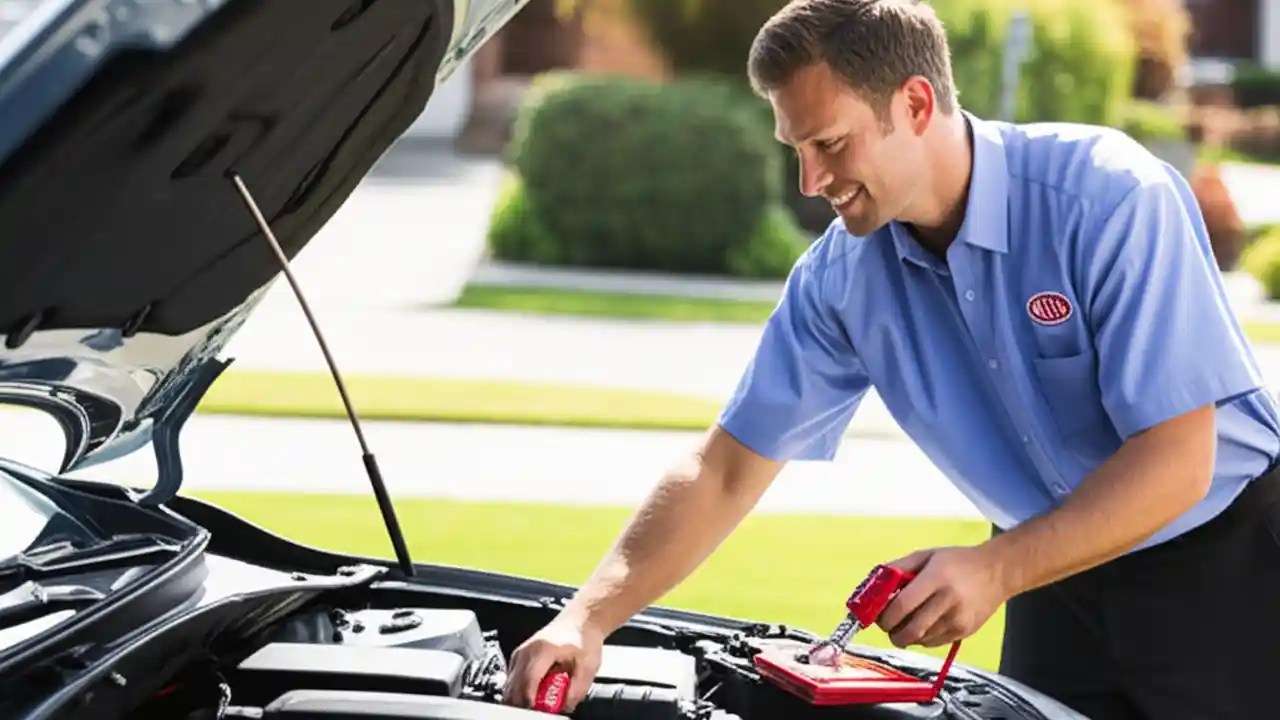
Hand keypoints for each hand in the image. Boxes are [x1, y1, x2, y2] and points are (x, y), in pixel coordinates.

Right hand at [503, 612, 604, 712]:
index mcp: (542, 650)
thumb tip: (564, 707)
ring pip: (510, 687)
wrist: (580, 622)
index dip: (531, 703)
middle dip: (526, 705)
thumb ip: (576, 690)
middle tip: (543, 710)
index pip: (528, 683)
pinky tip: (538, 692)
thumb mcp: (588, 666)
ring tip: (543, 700)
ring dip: (523, 699)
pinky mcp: (518, 659)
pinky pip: (512, 682)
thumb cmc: (583, 639)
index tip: (540, 713)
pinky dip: (521, 692)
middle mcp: (525, 651)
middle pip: (513, 688)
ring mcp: (519, 654)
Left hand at [874, 545, 1009, 648]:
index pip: (902, 606)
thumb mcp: (926, 556)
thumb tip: (875, 586)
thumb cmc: (958, 562)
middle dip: (891, 631)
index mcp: (936, 579)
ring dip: (905, 635)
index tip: (877, 614)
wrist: (996, 572)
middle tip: (887, 623)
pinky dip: (920, 638)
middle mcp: (948, 601)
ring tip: (905, 621)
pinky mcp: (963, 632)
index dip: (884, 615)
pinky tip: (923, 623)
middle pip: (909, 630)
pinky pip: (932, 643)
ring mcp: (957, 620)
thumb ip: (898, 568)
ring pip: (919, 640)